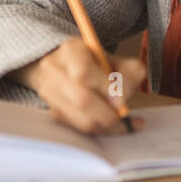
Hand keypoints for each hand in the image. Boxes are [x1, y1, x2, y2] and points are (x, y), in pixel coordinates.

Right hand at [10, 38, 146, 134]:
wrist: (69, 66)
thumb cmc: (96, 63)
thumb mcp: (118, 60)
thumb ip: (130, 73)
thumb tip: (121, 99)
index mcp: (71, 51)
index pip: (84, 74)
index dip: (105, 89)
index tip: (122, 99)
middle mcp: (54, 71)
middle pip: (82, 100)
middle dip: (109, 113)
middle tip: (125, 115)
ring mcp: (50, 93)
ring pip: (81, 120)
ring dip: (108, 126)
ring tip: (124, 124)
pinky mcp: (54, 112)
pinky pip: (80, 129)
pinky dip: (102, 130)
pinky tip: (115, 126)